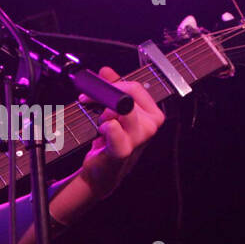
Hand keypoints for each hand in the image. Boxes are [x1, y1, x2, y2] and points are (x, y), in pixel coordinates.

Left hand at [76, 65, 164, 200]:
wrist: (102, 172)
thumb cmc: (111, 142)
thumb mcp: (114, 111)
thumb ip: (112, 88)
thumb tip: (106, 71)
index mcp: (153, 114)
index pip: (134, 88)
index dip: (112, 86)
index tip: (95, 91)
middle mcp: (151, 125)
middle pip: (126, 96)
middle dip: (104, 98)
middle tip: (91, 106)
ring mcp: (140, 138)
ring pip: (119, 110)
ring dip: (104, 115)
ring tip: (101, 126)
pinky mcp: (124, 150)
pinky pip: (114, 129)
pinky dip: (105, 127)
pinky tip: (102, 134)